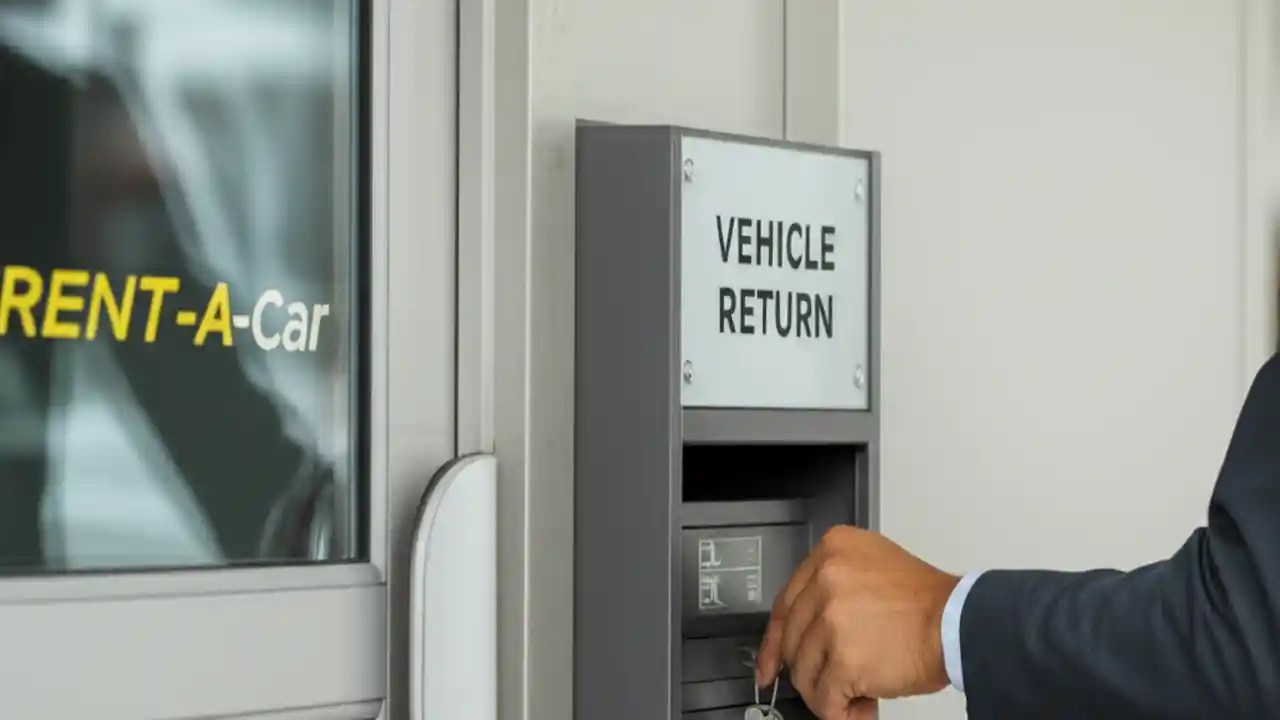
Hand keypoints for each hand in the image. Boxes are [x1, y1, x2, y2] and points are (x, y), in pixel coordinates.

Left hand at [755, 526, 959, 718]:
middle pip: (792, 640)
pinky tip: (861, 706)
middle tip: (830, 681)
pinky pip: (824, 699)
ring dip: (828, 690)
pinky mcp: (842, 658)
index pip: (786, 603)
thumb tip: (810, 627)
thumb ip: (837, 586)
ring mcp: (831, 618)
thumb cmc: (928, 603)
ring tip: (859, 689)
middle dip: (807, 669)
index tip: (770, 663)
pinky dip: (840, 712)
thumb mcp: (874, 568)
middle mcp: (826, 578)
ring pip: (804, 673)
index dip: (776, 640)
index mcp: (832, 550)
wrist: (961, 623)